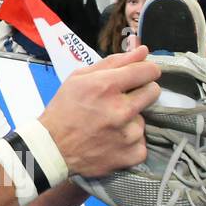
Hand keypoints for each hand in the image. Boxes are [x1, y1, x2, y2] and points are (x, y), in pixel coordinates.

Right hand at [37, 47, 160, 177]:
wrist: (52, 148)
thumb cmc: (64, 109)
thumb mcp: (79, 78)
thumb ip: (114, 62)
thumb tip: (142, 51)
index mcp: (107, 86)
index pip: (147, 70)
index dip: (146, 70)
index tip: (140, 75)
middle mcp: (121, 109)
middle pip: (153, 92)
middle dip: (141, 92)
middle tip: (122, 101)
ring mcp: (128, 134)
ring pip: (143, 119)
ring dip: (131, 120)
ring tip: (110, 126)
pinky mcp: (131, 154)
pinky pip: (141, 143)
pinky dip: (130, 142)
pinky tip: (113, 141)